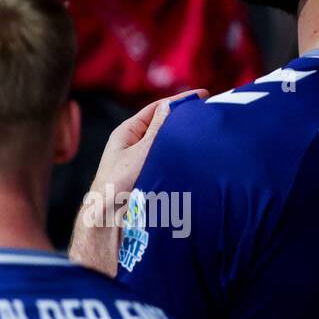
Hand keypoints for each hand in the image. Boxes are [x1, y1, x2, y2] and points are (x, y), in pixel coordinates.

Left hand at [69, 88, 207, 274]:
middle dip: (186, 120)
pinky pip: (171, 161)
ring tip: (210, 133)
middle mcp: (135, 145)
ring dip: (186, 140)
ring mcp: (144, 161)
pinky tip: (200, 156)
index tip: (204, 96)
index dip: (179, 102)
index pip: (157, 109)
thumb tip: (173, 105)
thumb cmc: (116, 186)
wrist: (107, 223)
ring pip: (170, 144)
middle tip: (211, 113)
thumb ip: (159, 129)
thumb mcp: (140, 152)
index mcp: (127, 133)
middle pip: (165, 125)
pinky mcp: (152, 177)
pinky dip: (184, 157)